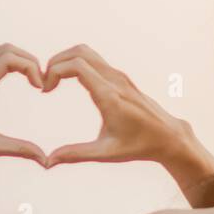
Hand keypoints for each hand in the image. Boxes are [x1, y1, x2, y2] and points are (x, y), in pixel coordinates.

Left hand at [0, 43, 46, 172]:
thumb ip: (20, 150)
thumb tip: (47, 161)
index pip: (8, 59)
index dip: (31, 68)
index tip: (40, 88)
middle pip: (7, 50)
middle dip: (30, 61)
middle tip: (43, 83)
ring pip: (2, 53)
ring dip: (24, 62)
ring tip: (37, 82)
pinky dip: (17, 66)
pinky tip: (28, 82)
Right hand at [41, 45, 191, 166]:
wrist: (169, 136)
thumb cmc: (139, 146)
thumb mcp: (106, 153)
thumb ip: (75, 154)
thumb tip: (48, 161)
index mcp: (110, 96)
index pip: (77, 66)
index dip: (54, 72)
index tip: (45, 90)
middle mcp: (115, 80)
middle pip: (79, 52)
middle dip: (56, 62)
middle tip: (45, 82)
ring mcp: (120, 76)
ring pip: (86, 52)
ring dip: (65, 61)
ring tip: (53, 81)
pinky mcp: (121, 77)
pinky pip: (94, 60)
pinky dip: (76, 63)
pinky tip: (68, 82)